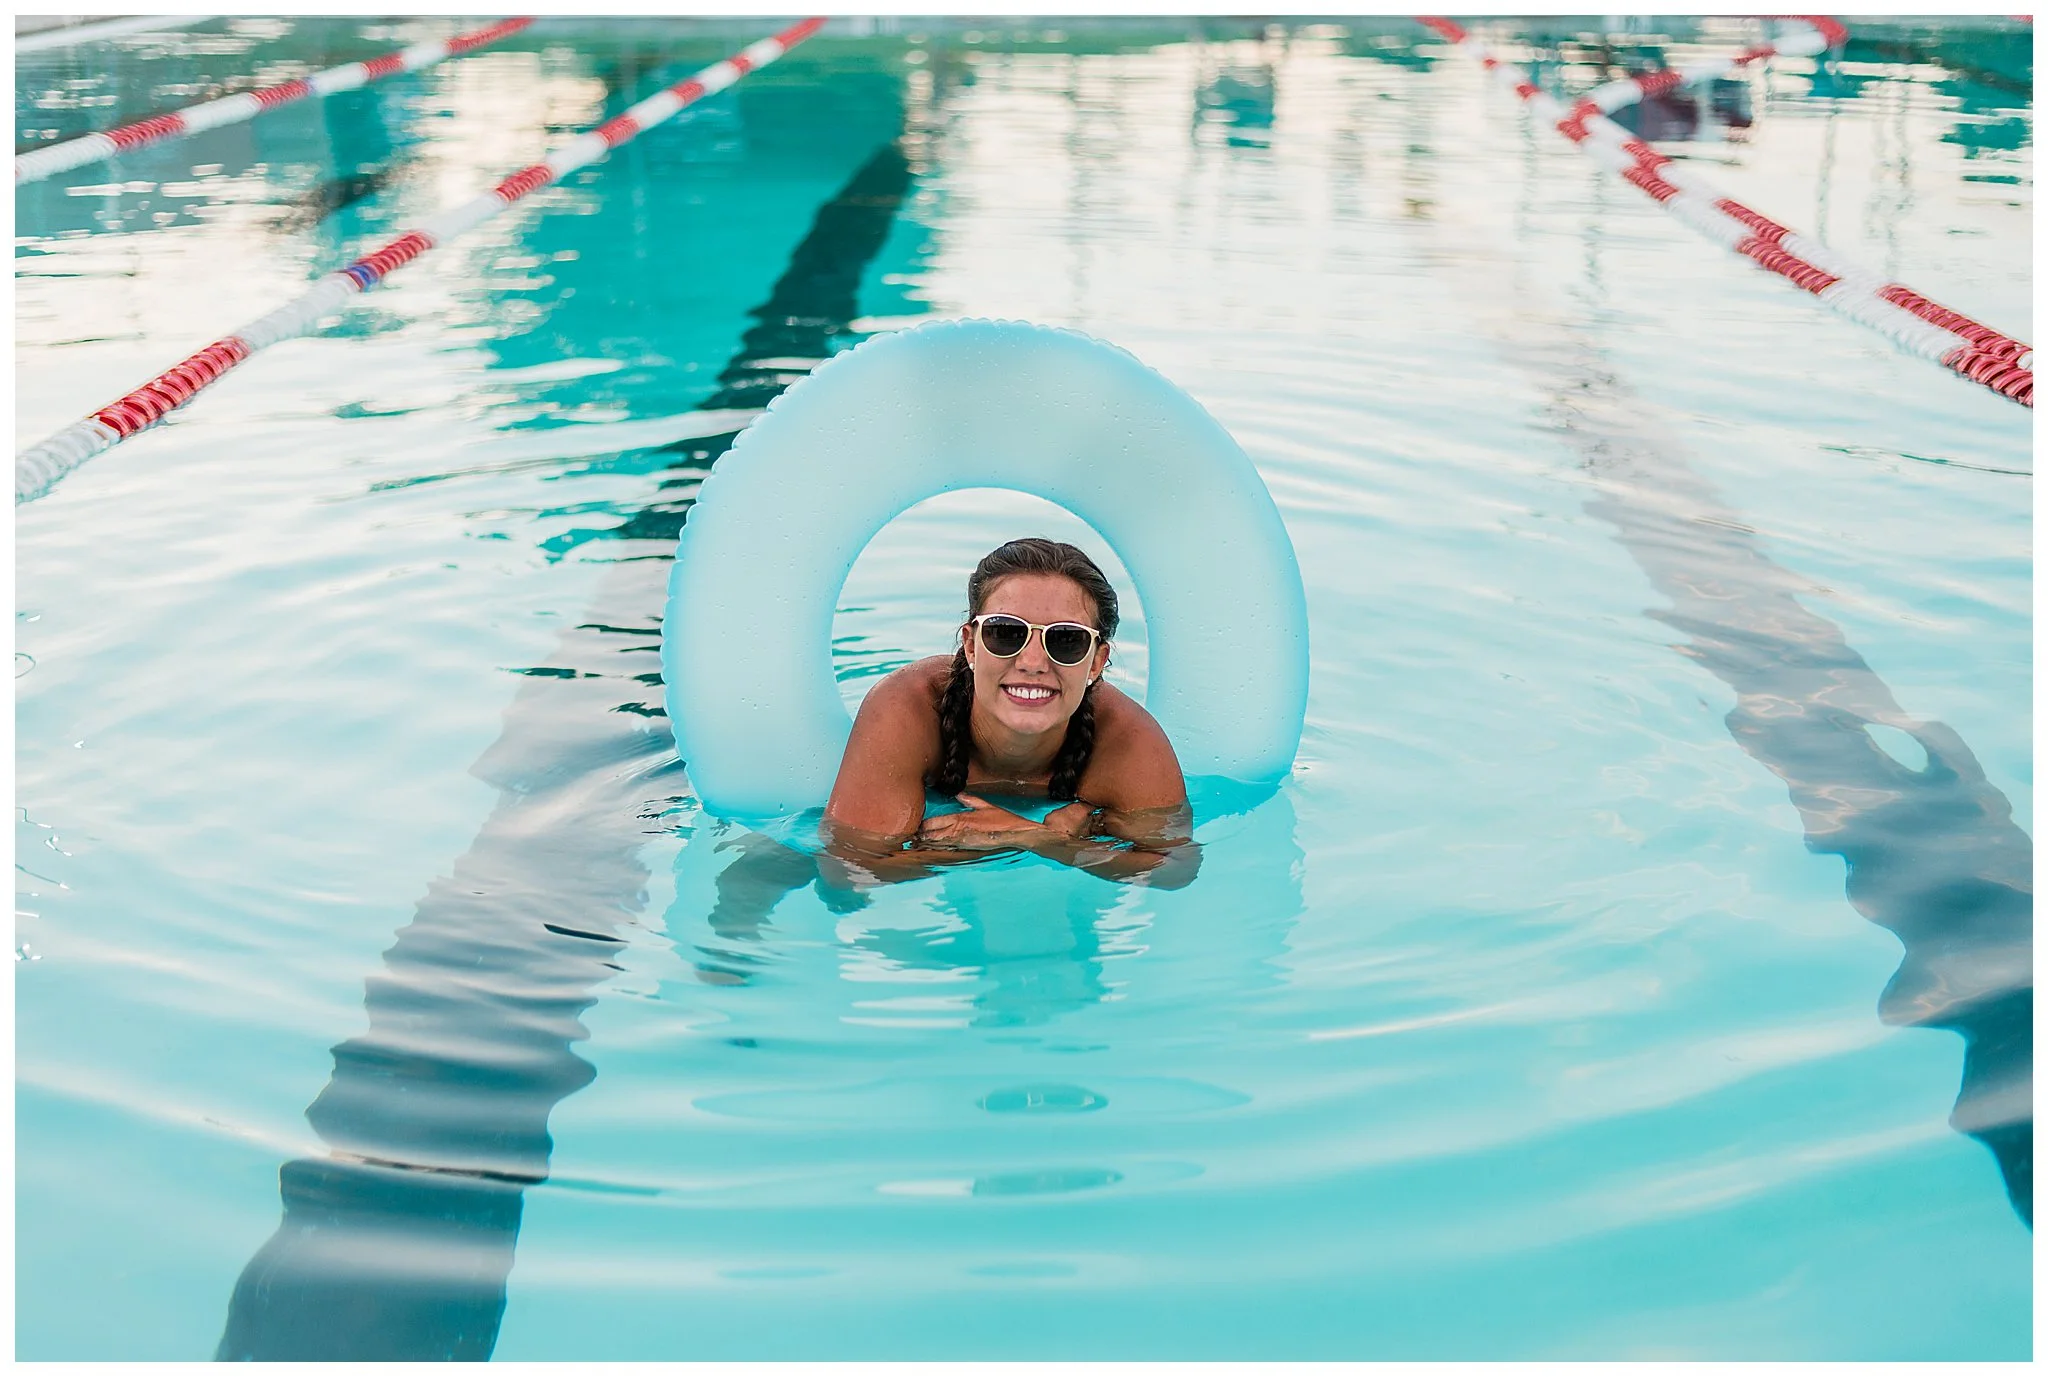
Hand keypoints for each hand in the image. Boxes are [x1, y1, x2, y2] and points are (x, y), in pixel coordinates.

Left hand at [915, 793, 1050, 850]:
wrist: (1015, 835)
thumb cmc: (1003, 820)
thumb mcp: (986, 806)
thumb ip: (970, 800)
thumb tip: (958, 795)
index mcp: (961, 818)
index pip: (935, 822)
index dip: (923, 826)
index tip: (913, 826)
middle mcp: (959, 831)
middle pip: (933, 835)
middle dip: (920, 837)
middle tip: (908, 840)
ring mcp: (962, 842)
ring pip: (938, 844)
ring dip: (926, 845)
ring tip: (914, 847)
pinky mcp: (967, 849)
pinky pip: (948, 849)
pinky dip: (938, 850)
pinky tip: (932, 852)